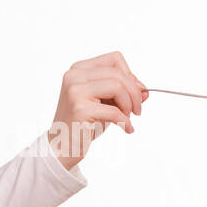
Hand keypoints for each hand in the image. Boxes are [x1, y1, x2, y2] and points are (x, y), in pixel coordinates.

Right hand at [48, 51, 147, 169]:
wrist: (61, 146)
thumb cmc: (83, 124)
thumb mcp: (105, 103)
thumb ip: (122, 93)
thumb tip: (145, 90)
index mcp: (79, 69)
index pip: (114, 59)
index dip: (130, 75)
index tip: (135, 93)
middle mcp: (74, 76)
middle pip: (118, 73)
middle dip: (134, 92)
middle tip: (137, 110)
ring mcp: (75, 92)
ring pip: (117, 86)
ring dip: (129, 104)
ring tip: (128, 117)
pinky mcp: (79, 109)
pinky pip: (114, 111)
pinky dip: (125, 121)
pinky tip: (126, 128)